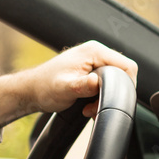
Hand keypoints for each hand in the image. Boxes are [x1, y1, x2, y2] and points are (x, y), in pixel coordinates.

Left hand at [0, 41, 137, 123]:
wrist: (31, 91)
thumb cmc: (44, 87)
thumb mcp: (64, 88)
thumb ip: (83, 85)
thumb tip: (98, 82)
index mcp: (94, 51)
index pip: (127, 66)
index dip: (125, 85)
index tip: (110, 100)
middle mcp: (96, 52)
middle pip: (123, 73)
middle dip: (113, 93)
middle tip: (93, 106)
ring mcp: (93, 61)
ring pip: (115, 80)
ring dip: (105, 96)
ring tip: (88, 106)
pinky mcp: (91, 70)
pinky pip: (106, 83)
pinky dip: (100, 96)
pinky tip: (87, 104)